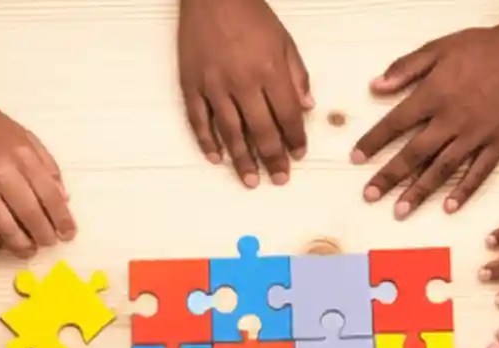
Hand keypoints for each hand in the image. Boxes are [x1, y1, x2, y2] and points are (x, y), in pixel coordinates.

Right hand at [0, 92, 74, 257]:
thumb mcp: (27, 138)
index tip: (68, 234)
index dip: (62, 220)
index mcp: (21, 157)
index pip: (50, 197)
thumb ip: (48, 168)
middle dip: (45, 237)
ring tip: (28, 249)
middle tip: (48, 243)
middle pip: (31, 216)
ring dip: (22, 246)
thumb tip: (64, 201)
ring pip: (5, 230)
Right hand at [178, 0, 311, 187]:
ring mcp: (214, 85)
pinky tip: (216, 158)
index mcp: (269, 71)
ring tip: (251, 181)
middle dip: (272, 158)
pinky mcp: (191, 84)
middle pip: (261, 131)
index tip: (298, 155)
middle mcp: (242, 82)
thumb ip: (298, 76)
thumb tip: (307, 109)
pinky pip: (198, 120)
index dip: (294, 139)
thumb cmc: (252, 16)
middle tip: (279, 179)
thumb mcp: (285, 41)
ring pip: (230, 132)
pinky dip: (206, 142)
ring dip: (242, 160)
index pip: (287, 116)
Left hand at [352, 20, 498, 218]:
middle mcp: (452, 119)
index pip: (395, 123)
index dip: (374, 141)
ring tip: (400, 211)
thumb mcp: (438, 47)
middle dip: (390, 176)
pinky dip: (464, 190)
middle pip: (415, 153)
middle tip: (370, 195)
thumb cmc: (482, 47)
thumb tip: (374, 86)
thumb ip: (405, 68)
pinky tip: (449, 208)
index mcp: (434, 95)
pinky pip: (479, 171)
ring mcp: (477, 134)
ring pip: (443, 168)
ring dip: (420, 191)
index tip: (355, 158)